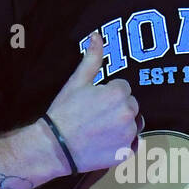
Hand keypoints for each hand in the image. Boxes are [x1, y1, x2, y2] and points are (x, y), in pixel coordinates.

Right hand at [45, 33, 140, 172]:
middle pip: (131, 106)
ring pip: (133, 124)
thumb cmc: (64, 112)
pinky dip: (122, 144)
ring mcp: (128, 135)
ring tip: (101, 130)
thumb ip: (92, 58)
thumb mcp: (77, 82)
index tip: (94, 102)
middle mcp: (128, 113)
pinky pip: (132, 144)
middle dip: (118, 108)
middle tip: (96, 116)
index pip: (123, 89)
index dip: (108, 94)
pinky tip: (105, 143)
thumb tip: (97, 35)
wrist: (55, 146)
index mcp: (118, 93)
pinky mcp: (126, 153)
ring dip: (123, 125)